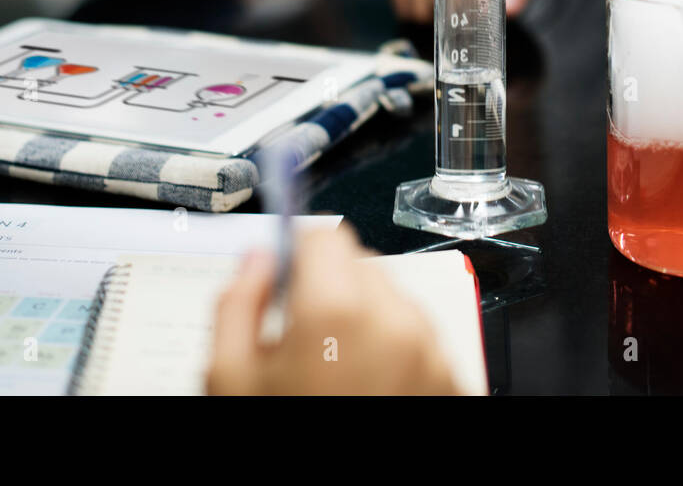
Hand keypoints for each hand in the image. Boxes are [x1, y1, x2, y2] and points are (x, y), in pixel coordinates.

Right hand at [206, 226, 460, 395]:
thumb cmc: (290, 447)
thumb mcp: (230, 382)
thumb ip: (235, 305)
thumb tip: (254, 263)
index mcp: (336, 310)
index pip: (324, 235)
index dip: (298, 255)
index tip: (285, 278)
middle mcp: (395, 320)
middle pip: (360, 265)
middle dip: (331, 290)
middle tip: (303, 341)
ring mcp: (432, 351)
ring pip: (394, 302)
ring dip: (365, 322)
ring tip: (336, 377)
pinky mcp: (453, 379)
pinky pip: (420, 341)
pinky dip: (396, 355)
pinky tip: (367, 394)